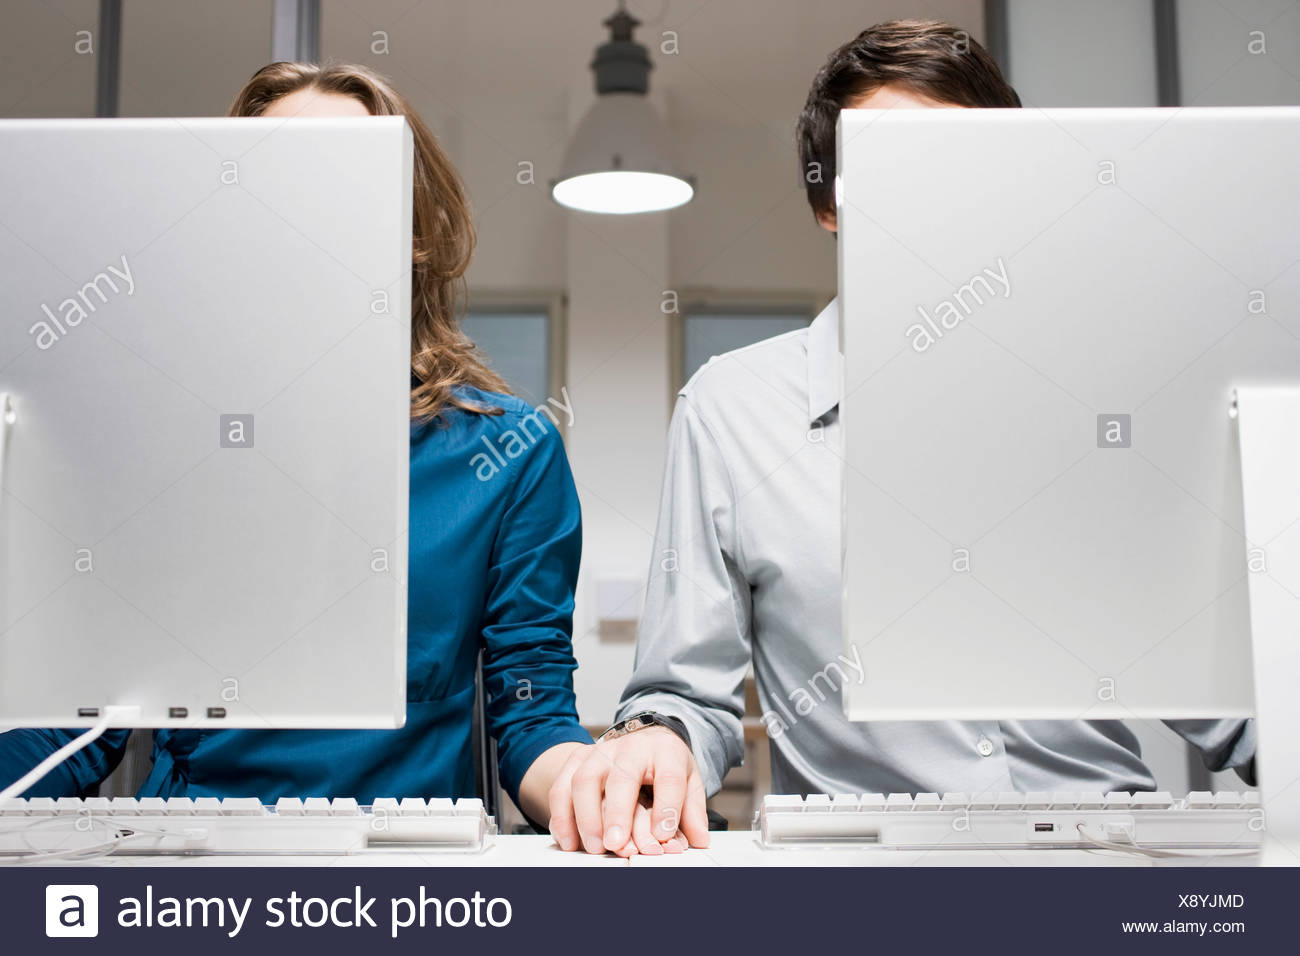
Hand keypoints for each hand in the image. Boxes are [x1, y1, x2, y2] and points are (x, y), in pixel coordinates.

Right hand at [547, 726, 709, 853]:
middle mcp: (630, 748)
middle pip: (621, 777)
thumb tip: (698, 839)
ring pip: (585, 780)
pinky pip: (562, 786)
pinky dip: (561, 816)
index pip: (668, 778)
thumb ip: (692, 812)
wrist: (643, 737)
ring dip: (585, 817)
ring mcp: (600, 752)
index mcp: (665, 752)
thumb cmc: (664, 764)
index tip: (663, 836)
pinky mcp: (577, 760)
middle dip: (617, 813)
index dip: (666, 808)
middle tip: (615, 843)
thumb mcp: (688, 781)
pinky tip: (568, 840)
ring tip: (594, 847)